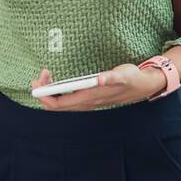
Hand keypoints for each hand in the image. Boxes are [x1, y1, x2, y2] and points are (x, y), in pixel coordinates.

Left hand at [31, 63, 164, 110]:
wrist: (143, 85)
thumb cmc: (131, 79)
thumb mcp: (123, 75)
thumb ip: (112, 77)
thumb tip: (102, 79)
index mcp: (89, 98)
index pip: (59, 104)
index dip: (45, 95)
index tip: (38, 81)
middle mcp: (86, 103)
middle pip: (57, 105)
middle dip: (44, 91)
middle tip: (40, 75)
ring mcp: (87, 102)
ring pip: (61, 103)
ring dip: (50, 92)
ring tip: (46, 76)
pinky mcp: (89, 98)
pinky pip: (68, 100)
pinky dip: (58, 92)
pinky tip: (58, 83)